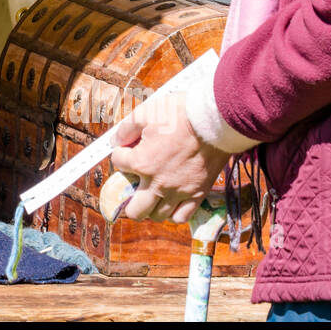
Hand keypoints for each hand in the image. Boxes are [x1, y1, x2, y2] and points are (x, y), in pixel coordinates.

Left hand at [108, 94, 230, 224]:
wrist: (214, 121)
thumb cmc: (180, 114)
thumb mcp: (145, 113)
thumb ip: (126, 129)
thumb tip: (116, 140)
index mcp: (142, 162)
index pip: (118, 163)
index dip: (120, 152)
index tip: (127, 147)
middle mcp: (158, 183)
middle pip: (134, 210)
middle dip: (128, 199)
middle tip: (133, 185)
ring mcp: (178, 191)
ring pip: (157, 216)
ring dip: (150, 207)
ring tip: (151, 194)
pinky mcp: (198, 194)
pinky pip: (182, 216)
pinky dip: (174, 212)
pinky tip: (172, 201)